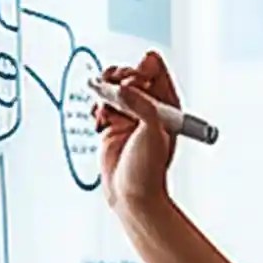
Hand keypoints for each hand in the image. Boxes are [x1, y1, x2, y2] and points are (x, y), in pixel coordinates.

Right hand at [93, 51, 180, 211]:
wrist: (131, 194)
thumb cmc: (149, 170)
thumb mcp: (152, 131)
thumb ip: (139, 104)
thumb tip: (121, 86)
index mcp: (167, 103)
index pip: (154, 68)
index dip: (141, 70)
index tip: (133, 83)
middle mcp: (149, 106)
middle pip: (129, 72)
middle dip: (117, 78)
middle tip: (114, 91)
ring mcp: (129, 114)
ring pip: (112, 85)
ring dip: (104, 91)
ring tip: (105, 107)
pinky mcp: (113, 123)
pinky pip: (100, 102)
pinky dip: (96, 106)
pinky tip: (100, 120)